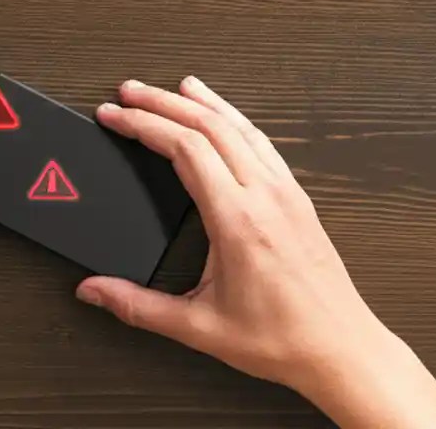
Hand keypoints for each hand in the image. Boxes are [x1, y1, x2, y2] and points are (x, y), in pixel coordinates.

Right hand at [77, 78, 435, 428]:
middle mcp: (265, 196)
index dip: (143, 124)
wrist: (340, 348)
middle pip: (208, 125)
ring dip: (201, 102)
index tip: (115, 115)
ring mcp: (286, 192)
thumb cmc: (281, 339)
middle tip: (128, 91)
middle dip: (162, 102)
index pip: (184, 148)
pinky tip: (224, 116)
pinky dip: (235, 119)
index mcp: (237, 220)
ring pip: (240, 126)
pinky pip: (263, 142)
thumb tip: (95, 292)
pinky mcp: (298, 198)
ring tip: (173, 87)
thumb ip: (139, 307)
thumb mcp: (198, 327)